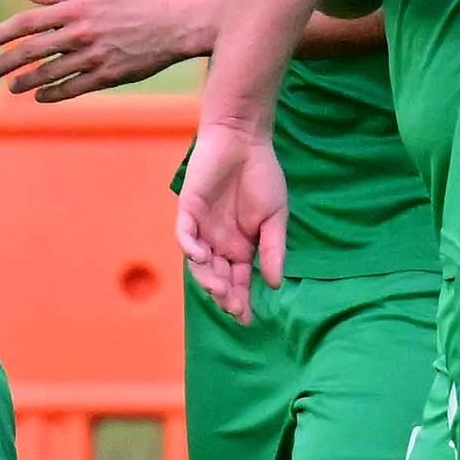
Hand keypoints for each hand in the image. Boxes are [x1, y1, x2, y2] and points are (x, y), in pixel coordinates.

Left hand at [0, 0, 208, 101]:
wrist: (173, 24)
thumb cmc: (134, 2)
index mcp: (75, 8)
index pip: (27, 22)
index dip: (1, 34)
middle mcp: (80, 33)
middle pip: (31, 50)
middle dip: (6, 62)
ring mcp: (93, 56)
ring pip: (49, 73)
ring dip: (25, 82)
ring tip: (12, 87)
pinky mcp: (107, 76)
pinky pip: (72, 89)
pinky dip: (52, 94)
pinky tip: (40, 97)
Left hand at [173, 119, 290, 321]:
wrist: (244, 140)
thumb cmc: (262, 176)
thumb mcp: (276, 218)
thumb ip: (273, 251)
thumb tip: (275, 285)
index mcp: (240, 247)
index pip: (238, 281)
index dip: (241, 300)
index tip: (247, 318)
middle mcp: (218, 242)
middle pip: (217, 277)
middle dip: (225, 296)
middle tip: (234, 308)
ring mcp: (202, 228)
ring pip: (198, 263)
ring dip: (207, 278)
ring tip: (220, 290)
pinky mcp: (188, 210)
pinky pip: (184, 235)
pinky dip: (191, 248)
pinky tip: (203, 256)